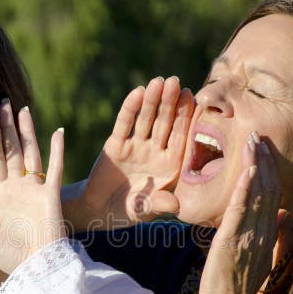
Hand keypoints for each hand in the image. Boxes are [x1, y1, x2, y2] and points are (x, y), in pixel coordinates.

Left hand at [0, 100, 65, 274]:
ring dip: (26, 131)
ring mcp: (35, 190)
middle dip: (6, 128)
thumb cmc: (9, 258)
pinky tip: (58, 132)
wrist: (35, 269)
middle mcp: (19, 188)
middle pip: (11, 151)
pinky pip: (54, 168)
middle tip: (2, 103)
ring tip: (22, 109)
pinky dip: (57, 151)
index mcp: (3, 196)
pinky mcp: (50, 195)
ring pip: (30, 153)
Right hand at [72, 76, 193, 228]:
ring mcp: (136, 147)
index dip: (185, 117)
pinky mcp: (116, 145)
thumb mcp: (145, 211)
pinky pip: (124, 125)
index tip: (191, 97)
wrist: (101, 211)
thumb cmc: (129, 212)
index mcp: (169, 165)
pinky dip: (130, 109)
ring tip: (158, 81)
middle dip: (170, 103)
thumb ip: (158, 205)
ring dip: (152, 101)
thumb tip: (174, 204)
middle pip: (164, 123)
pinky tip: (137, 93)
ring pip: (146, 120)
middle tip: (176, 81)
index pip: (180, 137)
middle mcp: (155, 152)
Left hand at [198, 132, 283, 293]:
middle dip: (263, 160)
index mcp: (268, 233)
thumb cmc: (239, 287)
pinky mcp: (233, 239)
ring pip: (257, 193)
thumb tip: (285, 215)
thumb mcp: (261, 257)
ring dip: (255, 165)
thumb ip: (273, 234)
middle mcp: (263, 230)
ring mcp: (250, 234)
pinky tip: (248, 169)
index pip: (272, 194)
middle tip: (258, 134)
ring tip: (253, 140)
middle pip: (268, 188)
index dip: (269, 170)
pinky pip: (242, 209)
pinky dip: (246, 188)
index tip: (264, 149)